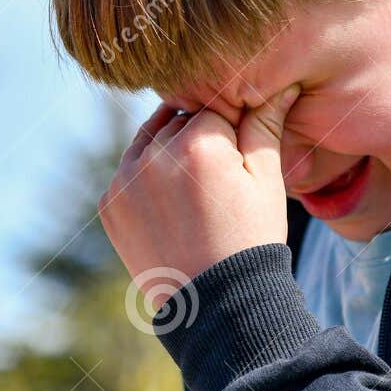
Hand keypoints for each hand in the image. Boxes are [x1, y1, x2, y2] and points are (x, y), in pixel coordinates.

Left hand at [99, 85, 299, 310]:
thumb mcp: (268, 181)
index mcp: (197, 142)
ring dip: (171, 151)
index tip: (242, 153)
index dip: (235, 126)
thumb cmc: (252, 240)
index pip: (216, 105)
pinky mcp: (109, 204)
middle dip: (201, 135)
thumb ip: (265, 124)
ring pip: (151, 140)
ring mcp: (124, 181)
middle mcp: (153, 154)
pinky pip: (131, 172)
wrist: (216, 307)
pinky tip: (174, 205)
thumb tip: (281, 83)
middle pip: (180, 118)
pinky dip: (148, 178)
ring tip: (198, 189)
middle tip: (221, 176)